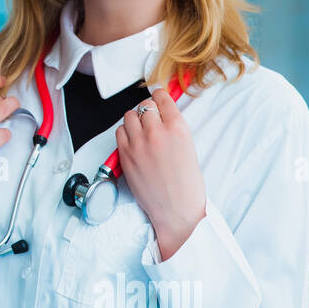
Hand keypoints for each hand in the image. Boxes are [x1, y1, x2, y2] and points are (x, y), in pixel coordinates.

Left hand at [116, 88, 206, 260]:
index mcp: (178, 128)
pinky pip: (119, 132)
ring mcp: (138, 143)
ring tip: (141, 131)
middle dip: (148, 110)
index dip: (159, 98)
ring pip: (129, 116)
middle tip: (151, 120)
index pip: (162, 98)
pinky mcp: (125, 155)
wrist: (177, 209)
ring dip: (134, 120)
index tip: (158, 99)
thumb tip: (161, 114)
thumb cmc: (187, 184)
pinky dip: (125, 133)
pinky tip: (133, 142)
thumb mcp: (188, 147)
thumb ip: (174, 129)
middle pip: (144, 106)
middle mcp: (157, 132)